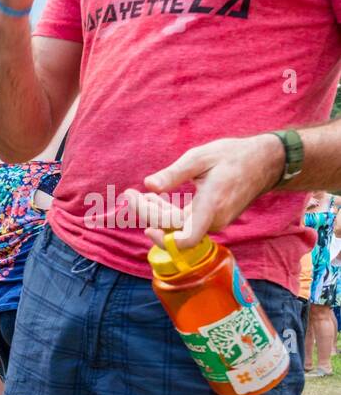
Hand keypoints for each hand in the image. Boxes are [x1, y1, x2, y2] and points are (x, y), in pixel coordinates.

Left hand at [138, 134, 283, 248]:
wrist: (264, 162)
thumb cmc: (233, 156)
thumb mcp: (200, 157)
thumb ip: (174, 173)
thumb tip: (149, 185)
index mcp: (211, 207)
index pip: (182, 238)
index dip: (158, 232)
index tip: (140, 215)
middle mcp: (213, 221)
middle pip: (173, 231)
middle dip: (148, 215)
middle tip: (129, 195)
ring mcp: (214, 223)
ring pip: (177, 228)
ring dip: (156, 214)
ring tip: (140, 195)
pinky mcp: (211, 220)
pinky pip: (185, 223)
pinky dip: (168, 213)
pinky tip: (156, 197)